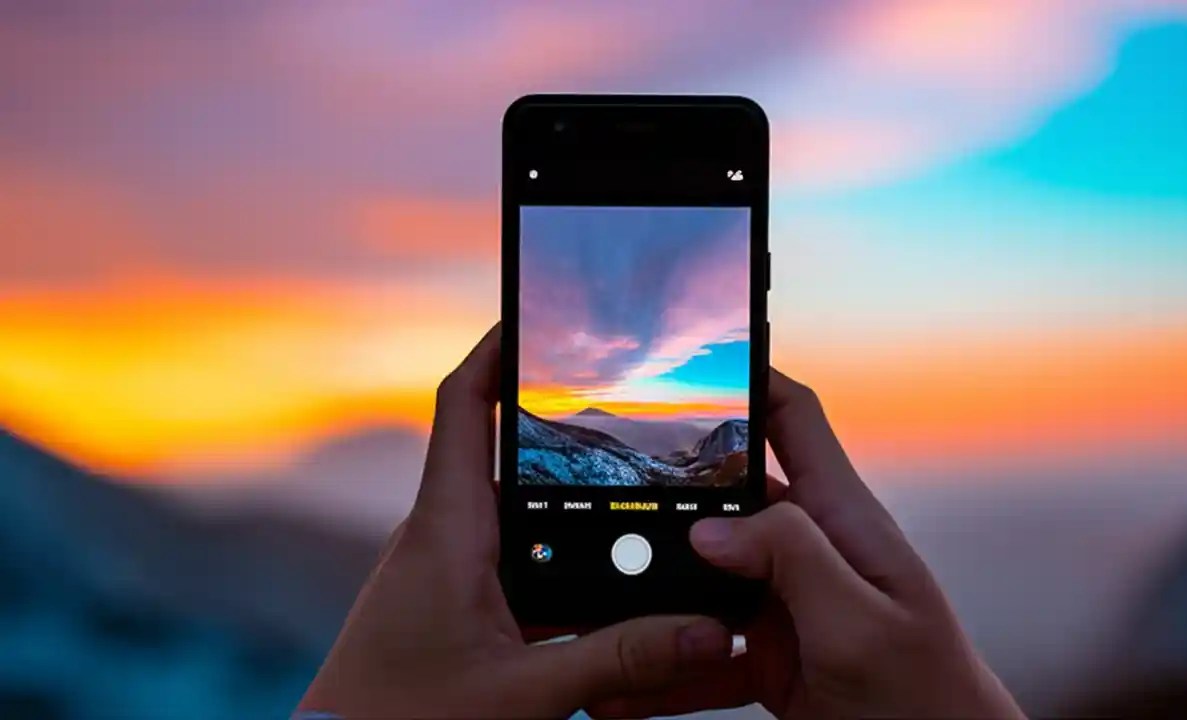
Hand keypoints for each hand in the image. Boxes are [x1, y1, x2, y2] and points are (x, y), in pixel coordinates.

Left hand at [296, 325, 734, 718]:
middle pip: (502, 453)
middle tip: (623, 407)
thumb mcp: (525, 694)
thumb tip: (707, 629)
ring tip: (627, 496)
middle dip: (560, 430)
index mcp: (445, 529)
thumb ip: (621, 660)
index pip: (465, 405)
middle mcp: (440, 537)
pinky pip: (508, 563)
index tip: (539, 311)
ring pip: (512, 515)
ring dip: (563, 507)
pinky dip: (554, 563)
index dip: (499, 347)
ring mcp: (441, 572)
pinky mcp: (447, 607)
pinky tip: (597, 587)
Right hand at [593, 370, 1023, 718]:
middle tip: (608, 511)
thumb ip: (793, 560)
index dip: (751, 379)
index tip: (694, 361)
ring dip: (657, 598)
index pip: (795, 423)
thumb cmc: (930, 701)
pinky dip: (668, 668)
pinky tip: (629, 689)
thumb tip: (712, 526)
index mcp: (843, 523)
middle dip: (669, 504)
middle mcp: (811, 555)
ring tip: (605, 613)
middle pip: (727, 500)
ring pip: (704, 580)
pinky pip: (704, 650)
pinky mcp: (771, 655)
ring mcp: (788, 605)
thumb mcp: (860, 624)